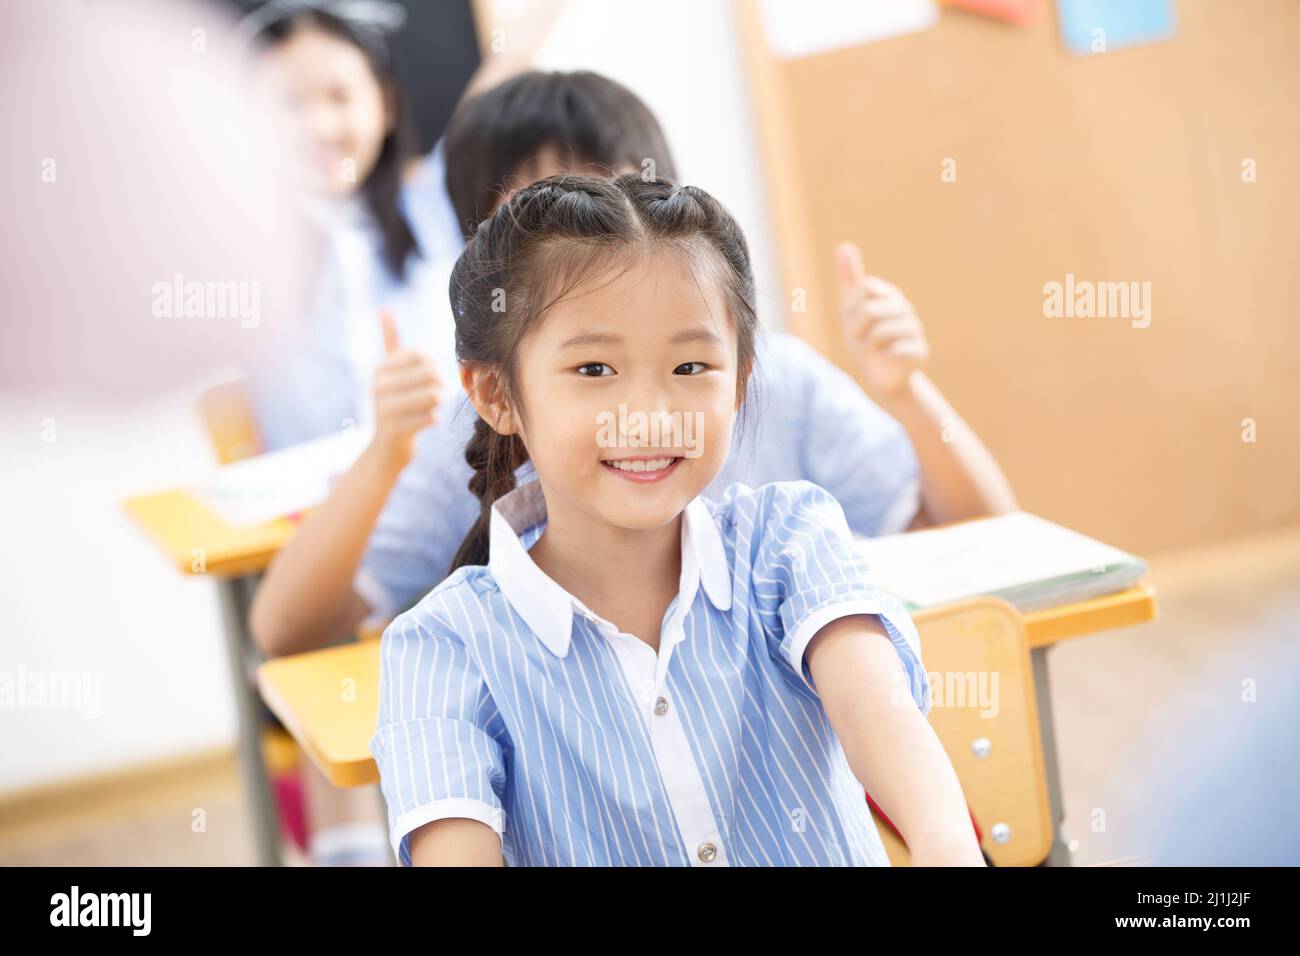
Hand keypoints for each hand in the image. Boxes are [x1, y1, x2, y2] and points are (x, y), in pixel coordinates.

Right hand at [371, 308, 440, 466]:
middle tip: (437, 392)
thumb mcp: (388, 370)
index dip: (432, 364)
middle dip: (439, 383)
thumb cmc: (393, 401)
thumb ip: (388, 340)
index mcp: (379, 370)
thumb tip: (383, 308)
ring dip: (438, 402)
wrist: (384, 446)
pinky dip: (433, 418)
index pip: (420, 354)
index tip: (430, 375)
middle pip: (430, 373)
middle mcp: (377, 386)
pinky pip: (431, 417)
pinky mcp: (394, 430)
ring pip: (433, 395)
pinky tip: (426, 420)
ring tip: (431, 405)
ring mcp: (384, 409)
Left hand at [835, 242, 929, 397]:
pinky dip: (882, 359)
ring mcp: (915, 328)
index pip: (863, 288)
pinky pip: (893, 350)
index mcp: (889, 294)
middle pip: (869, 310)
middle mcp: (905, 308)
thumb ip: (849, 279)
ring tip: (874, 350)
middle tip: (863, 340)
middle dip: (857, 330)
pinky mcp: (920, 350)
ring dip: (868, 346)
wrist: (879, 375)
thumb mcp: (850, 309)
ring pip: (879, 332)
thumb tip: (844, 246)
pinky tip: (887, 360)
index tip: (854, 321)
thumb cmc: (863, 339)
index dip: (851, 310)